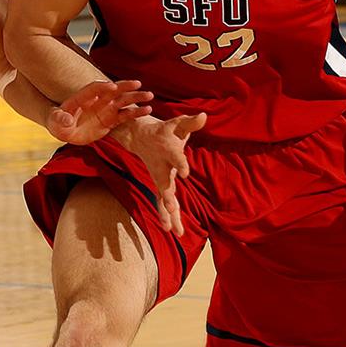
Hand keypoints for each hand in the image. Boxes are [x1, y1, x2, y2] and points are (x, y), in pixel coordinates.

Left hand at [45, 79, 151, 143]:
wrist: (66, 130)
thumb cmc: (59, 123)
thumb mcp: (55, 122)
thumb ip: (60, 119)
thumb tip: (65, 119)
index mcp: (82, 97)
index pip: (93, 89)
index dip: (102, 87)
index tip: (112, 86)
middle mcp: (96, 101)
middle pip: (112, 91)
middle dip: (124, 87)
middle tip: (138, 84)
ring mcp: (105, 109)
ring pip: (122, 101)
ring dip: (135, 98)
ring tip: (149, 96)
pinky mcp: (111, 120)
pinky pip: (125, 115)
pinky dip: (135, 113)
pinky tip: (147, 110)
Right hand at [111, 112, 205, 236]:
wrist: (141, 137)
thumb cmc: (166, 131)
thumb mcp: (178, 123)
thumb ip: (191, 122)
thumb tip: (204, 116)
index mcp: (168, 150)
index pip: (176, 158)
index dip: (181, 164)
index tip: (185, 173)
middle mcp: (162, 167)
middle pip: (164, 183)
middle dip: (168, 196)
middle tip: (171, 208)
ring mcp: (160, 178)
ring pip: (163, 197)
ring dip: (168, 213)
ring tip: (173, 230)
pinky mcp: (160, 184)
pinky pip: (162, 201)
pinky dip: (166, 216)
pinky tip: (171, 230)